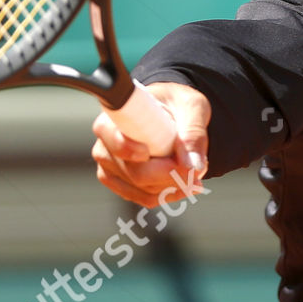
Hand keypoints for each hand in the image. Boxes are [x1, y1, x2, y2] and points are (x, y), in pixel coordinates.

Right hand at [92, 81, 210, 207]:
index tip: (148, 153)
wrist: (173, 113)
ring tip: (195, 173)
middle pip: (134, 172)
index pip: (109, 134)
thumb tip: (192, 165)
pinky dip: (169, 194)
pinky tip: (186, 184)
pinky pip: (144, 197)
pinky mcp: (120, 182)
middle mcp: (106, 143)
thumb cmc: (177, 104)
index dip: (127, 148)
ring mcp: (110, 166)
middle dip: (170, 174)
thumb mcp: (192, 107)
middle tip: (196, 168)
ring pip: (142, 188)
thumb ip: (193, 132)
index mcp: (117, 115)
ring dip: (174, 185)